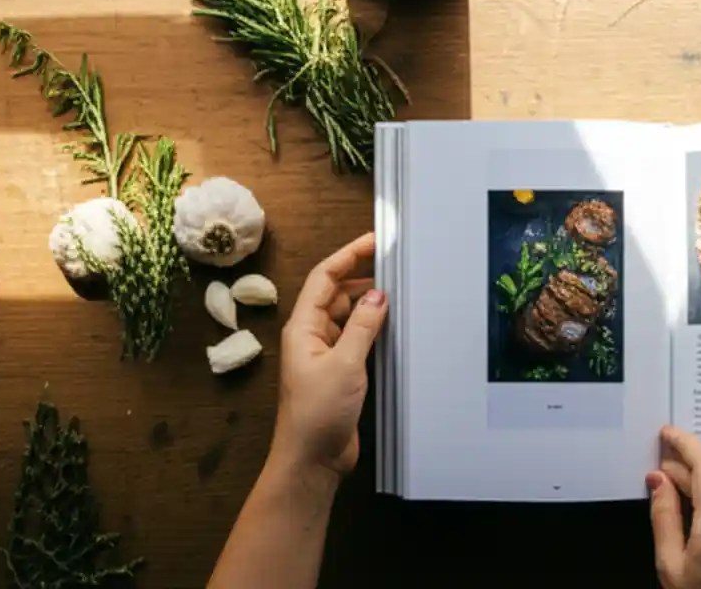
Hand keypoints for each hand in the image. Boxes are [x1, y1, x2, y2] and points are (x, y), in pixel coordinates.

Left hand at [270, 234, 387, 479]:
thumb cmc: (317, 415)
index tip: (374, 240)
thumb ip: (362, 326)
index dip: (348, 255)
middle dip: (361, 275)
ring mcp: (325, 354)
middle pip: (335, 293)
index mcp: (303, 328)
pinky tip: (391, 325)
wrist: (311, 460)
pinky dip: (371, 327)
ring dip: (368, 302)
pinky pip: (355, 337)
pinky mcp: (339, 371)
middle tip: (393, 263)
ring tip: (397, 290)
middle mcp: (311, 336)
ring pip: (347, 315)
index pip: (325, 278)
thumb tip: (378, 295)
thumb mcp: (345, 364)